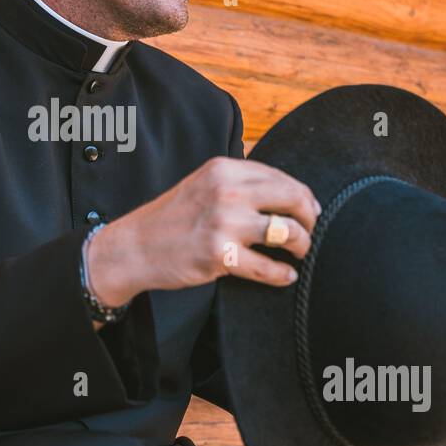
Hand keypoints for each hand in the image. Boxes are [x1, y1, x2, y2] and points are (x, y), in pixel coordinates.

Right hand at [85, 155, 320, 308]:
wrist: (136, 246)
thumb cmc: (174, 217)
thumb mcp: (203, 183)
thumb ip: (239, 180)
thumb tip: (287, 188)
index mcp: (224, 170)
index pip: (281, 178)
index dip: (304, 196)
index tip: (309, 211)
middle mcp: (226, 191)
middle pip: (293, 199)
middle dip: (309, 218)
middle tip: (309, 231)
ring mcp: (224, 224)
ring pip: (287, 232)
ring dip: (301, 245)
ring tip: (298, 252)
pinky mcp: (220, 255)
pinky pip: (268, 267)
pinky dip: (283, 275)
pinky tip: (285, 276)